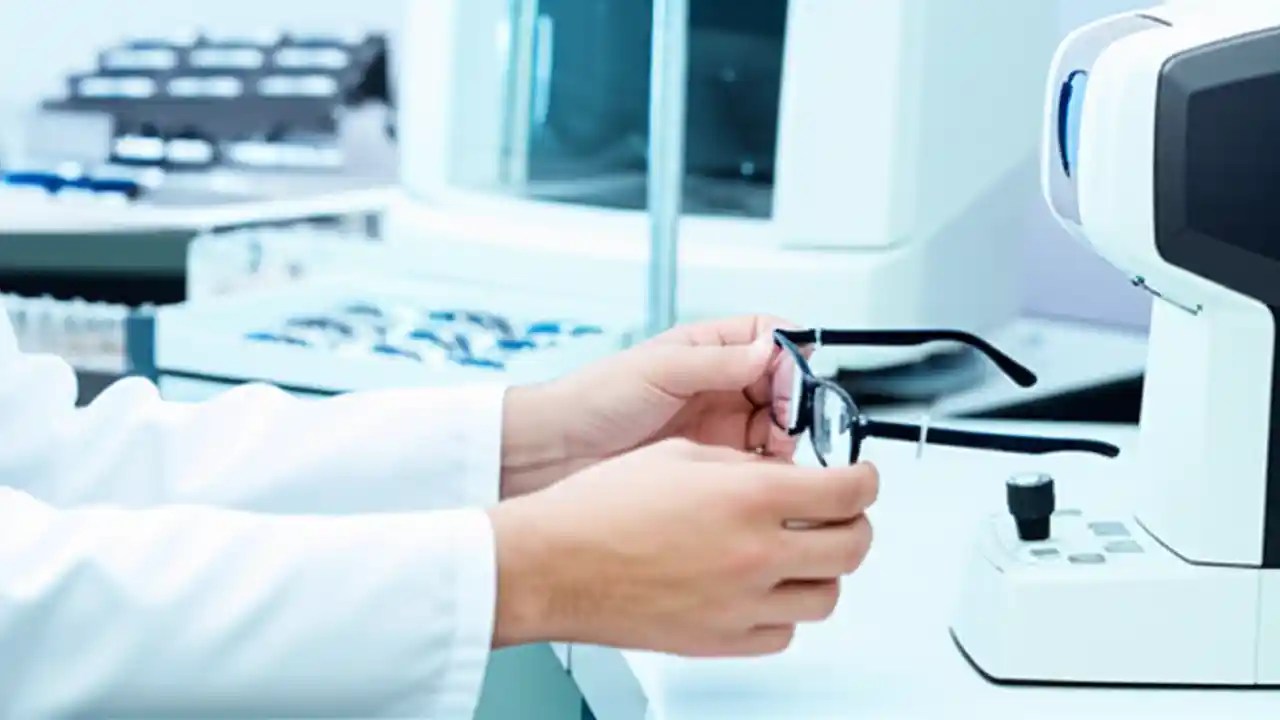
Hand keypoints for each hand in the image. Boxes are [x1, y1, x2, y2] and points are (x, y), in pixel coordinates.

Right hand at [488, 439, 878, 654]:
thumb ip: (744, 465)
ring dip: (823, 571)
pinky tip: (763, 590)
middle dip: (856, 524)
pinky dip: (785, 611)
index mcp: (749, 498)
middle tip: (843, 514)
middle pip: (852, 547)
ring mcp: (741, 605)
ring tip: (801, 554)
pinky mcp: (720, 641)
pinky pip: (784, 634)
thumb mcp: (680, 455)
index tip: (861, 477)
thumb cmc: (597, 508)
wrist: (550, 564)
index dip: (865, 479)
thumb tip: (782, 475)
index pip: (848, 491)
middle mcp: (755, 555)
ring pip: (826, 597)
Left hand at [502, 316, 795, 497]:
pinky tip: (761, 474)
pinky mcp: (711, 465)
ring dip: (784, 436)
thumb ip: (717, 360)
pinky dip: (767, 468)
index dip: (788, 353)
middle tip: (787, 422)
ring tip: (773, 451)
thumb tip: (768, 350)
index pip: (767, 338)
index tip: (795, 374)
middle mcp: (716, 386)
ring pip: (776, 426)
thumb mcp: (657, 369)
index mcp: (705, 351)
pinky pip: (756, 464)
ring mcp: (716, 426)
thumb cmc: (592, 401)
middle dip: (793, 401)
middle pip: (781, 386)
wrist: (554, 454)